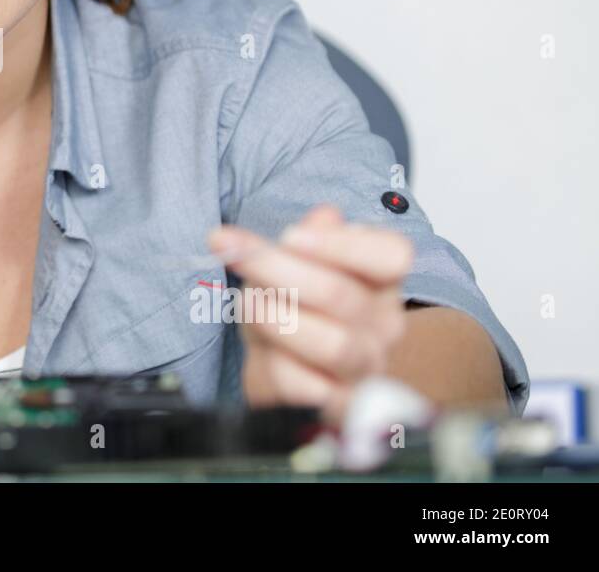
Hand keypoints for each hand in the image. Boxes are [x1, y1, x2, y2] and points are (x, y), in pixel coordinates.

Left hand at [207, 204, 412, 423]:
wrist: (287, 373)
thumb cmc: (296, 312)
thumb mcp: (295, 266)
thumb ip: (308, 239)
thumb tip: (324, 216)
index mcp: (380, 282)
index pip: (392, 256)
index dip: (340, 244)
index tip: (289, 235)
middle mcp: (382, 326)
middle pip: (340, 294)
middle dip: (275, 268)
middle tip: (232, 250)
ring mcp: (364, 370)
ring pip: (331, 345)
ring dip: (274, 317)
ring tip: (247, 302)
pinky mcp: (336, 408)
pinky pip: (302, 386)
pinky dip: (271, 363)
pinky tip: (261, 351)